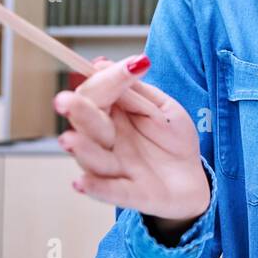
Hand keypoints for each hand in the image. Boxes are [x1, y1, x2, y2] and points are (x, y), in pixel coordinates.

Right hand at [54, 54, 209, 240]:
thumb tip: (101, 64)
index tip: (133, 66)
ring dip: (82, 149)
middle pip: (87, 124)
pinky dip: (96, 187)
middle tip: (65, 100)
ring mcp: (116, 168)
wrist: (192, 178)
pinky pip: (110, 191)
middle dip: (78, 112)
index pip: (98, 94)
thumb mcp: (164, 109)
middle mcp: (107, 141)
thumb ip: (137, 92)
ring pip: (93, 158)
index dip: (108, 80)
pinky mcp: (130, 194)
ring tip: (69, 140)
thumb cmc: (172, 140)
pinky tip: (81, 183)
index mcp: (112, 115)